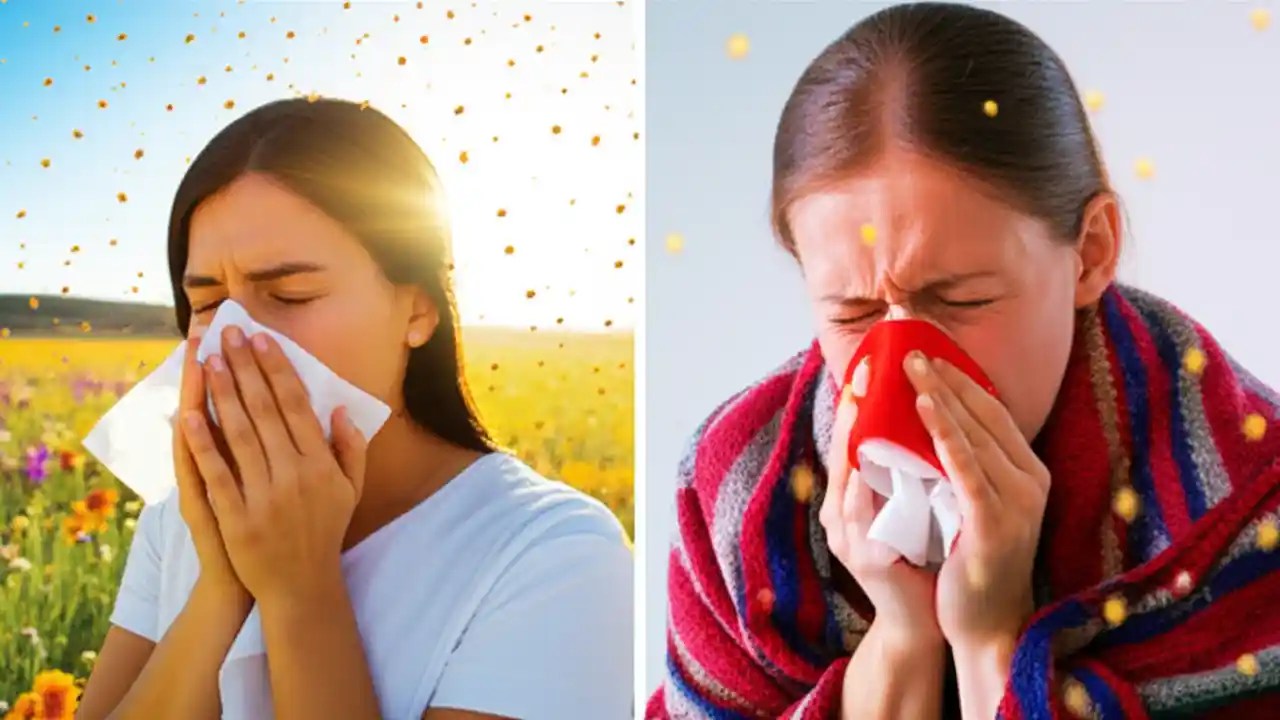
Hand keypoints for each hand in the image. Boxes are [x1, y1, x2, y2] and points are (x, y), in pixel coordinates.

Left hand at [178, 326, 368, 605]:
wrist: (301, 586)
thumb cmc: (324, 532)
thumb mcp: (350, 491)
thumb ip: (350, 449)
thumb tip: (340, 410)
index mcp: (321, 464)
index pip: (296, 406)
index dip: (277, 370)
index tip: (262, 340)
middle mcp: (295, 474)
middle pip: (264, 410)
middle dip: (245, 368)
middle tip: (228, 335)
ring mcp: (264, 496)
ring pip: (239, 434)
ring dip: (222, 394)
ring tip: (208, 361)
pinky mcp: (237, 517)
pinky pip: (217, 474)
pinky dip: (202, 443)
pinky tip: (188, 414)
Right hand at [820, 377, 941, 645]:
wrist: (926, 622)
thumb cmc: (924, 559)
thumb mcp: (912, 504)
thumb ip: (906, 468)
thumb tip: (923, 416)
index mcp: (853, 497)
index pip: (853, 441)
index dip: (858, 403)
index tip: (869, 363)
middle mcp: (841, 514)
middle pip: (841, 453)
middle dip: (850, 411)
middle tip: (862, 371)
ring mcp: (848, 538)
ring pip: (845, 480)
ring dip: (852, 441)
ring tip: (862, 404)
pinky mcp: (865, 560)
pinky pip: (860, 519)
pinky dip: (863, 489)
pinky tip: (868, 464)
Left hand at [903, 352, 1049, 649]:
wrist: (984, 623)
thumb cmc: (970, 561)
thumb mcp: (973, 503)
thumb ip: (966, 465)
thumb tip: (932, 417)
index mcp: (1028, 472)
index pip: (991, 411)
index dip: (960, 377)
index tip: (927, 347)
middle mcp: (1031, 481)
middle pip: (983, 414)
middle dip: (945, 375)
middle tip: (910, 343)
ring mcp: (1017, 503)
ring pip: (973, 435)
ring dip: (940, 395)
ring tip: (910, 363)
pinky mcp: (994, 524)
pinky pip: (966, 469)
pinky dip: (945, 434)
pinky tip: (923, 408)